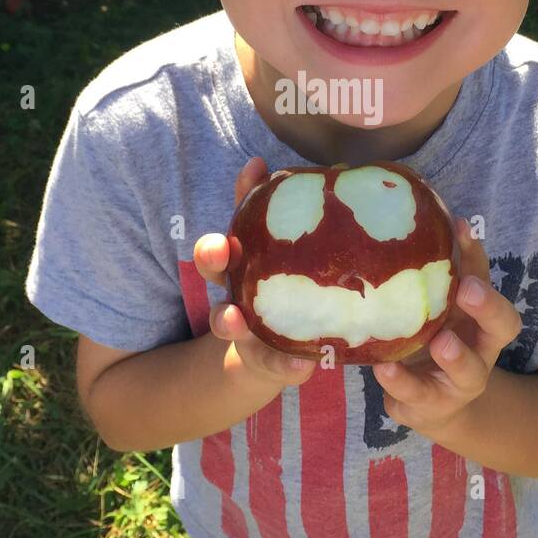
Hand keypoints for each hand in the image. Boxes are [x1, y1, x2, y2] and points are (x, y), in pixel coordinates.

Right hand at [193, 156, 316, 390]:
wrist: (271, 363)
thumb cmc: (289, 298)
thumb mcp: (294, 259)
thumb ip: (302, 222)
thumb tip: (326, 170)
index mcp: (242, 263)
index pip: (234, 224)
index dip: (238, 193)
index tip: (252, 173)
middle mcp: (234, 290)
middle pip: (213, 268)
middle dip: (211, 254)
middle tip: (218, 249)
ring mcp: (244, 329)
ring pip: (226, 321)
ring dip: (226, 318)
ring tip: (232, 318)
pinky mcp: (264, 364)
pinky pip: (273, 366)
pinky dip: (284, 367)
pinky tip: (302, 366)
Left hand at [372, 218, 521, 437]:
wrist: (432, 404)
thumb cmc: (431, 338)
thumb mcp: (432, 308)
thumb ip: (422, 276)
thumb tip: (392, 217)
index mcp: (479, 316)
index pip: (484, 276)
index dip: (477, 254)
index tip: (462, 227)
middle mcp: (480, 346)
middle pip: (503, 325)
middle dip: (488, 306)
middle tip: (467, 290)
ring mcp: (460, 380)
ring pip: (470, 370)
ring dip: (457, 355)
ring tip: (442, 343)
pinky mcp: (431, 404)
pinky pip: (419, 395)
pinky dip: (402, 383)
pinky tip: (384, 369)